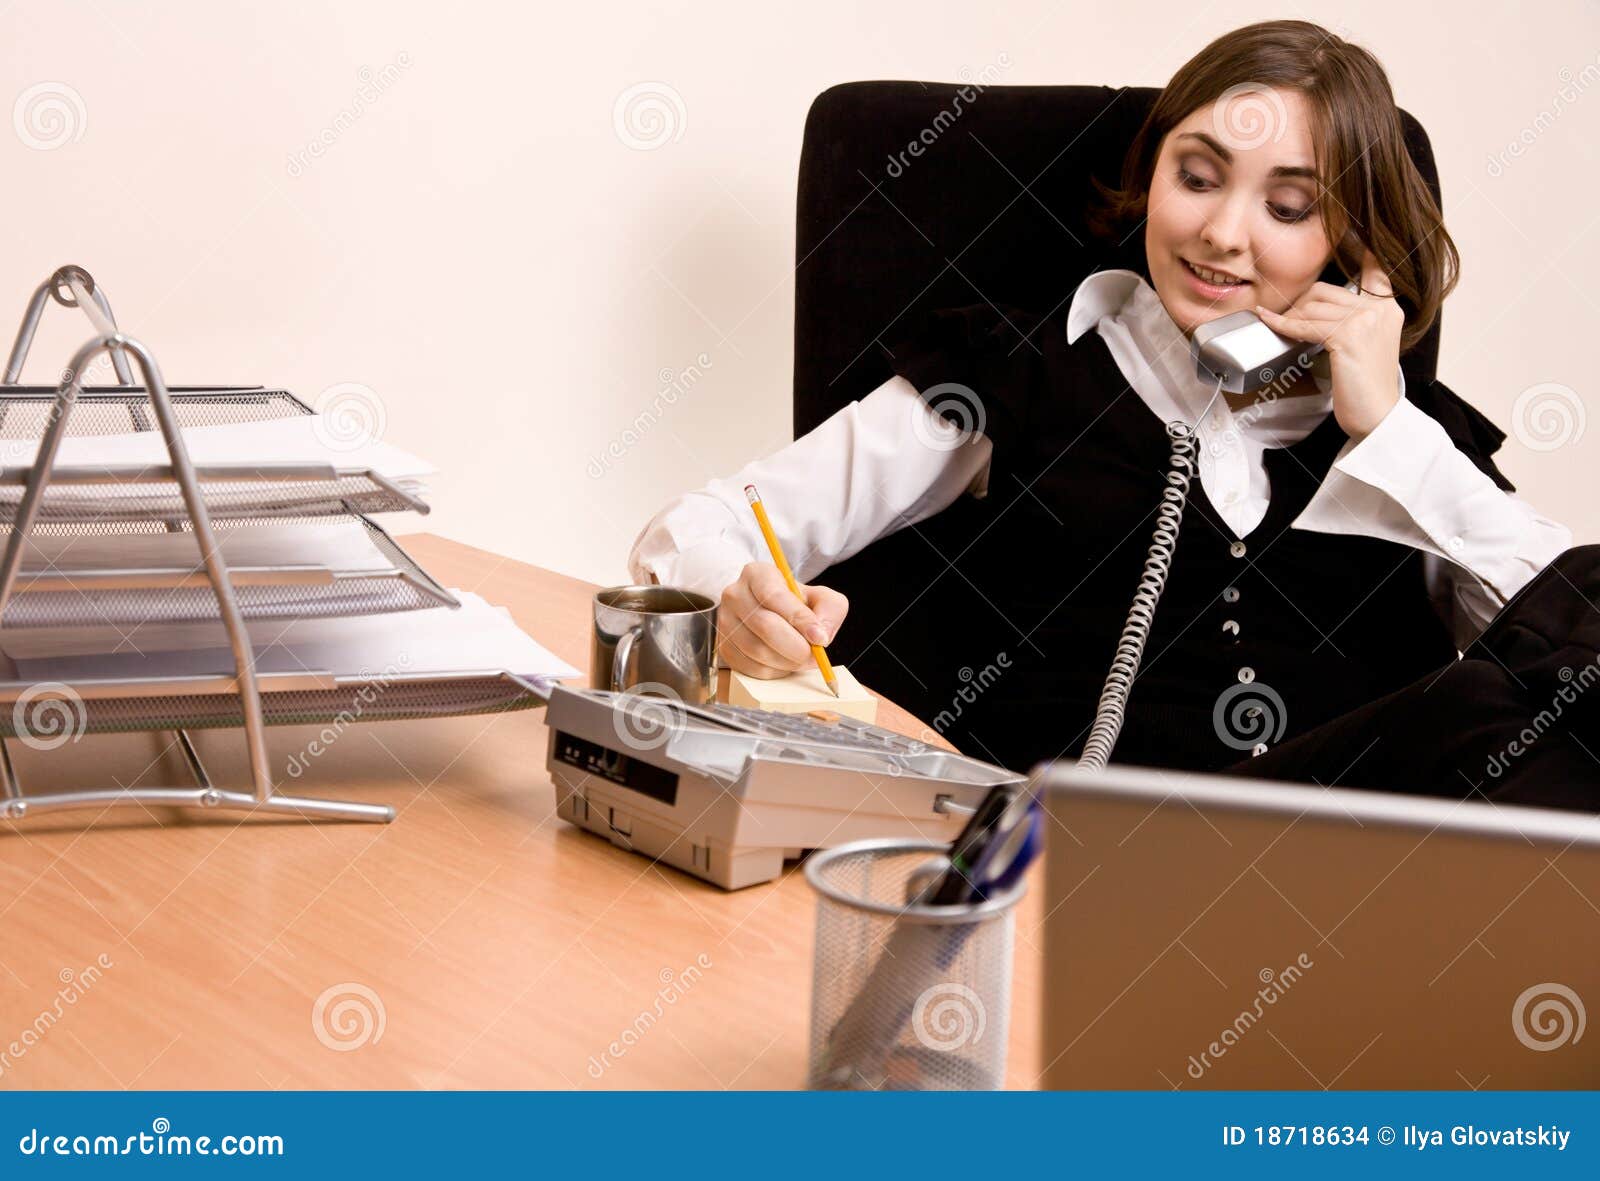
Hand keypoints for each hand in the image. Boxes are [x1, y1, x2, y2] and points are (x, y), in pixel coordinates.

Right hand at [717, 562, 848, 678]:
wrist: (770, 613)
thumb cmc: (796, 604)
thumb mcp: (819, 597)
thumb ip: (830, 609)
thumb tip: (821, 635)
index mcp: (757, 574)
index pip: (773, 595)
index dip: (798, 619)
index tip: (820, 637)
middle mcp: (734, 595)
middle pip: (765, 625)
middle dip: (796, 647)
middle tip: (815, 656)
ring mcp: (725, 622)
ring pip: (757, 650)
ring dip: (787, 662)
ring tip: (803, 659)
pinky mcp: (724, 647)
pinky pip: (751, 668)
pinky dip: (774, 672)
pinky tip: (785, 663)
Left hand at [1253, 249, 1403, 438]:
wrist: (1377, 417)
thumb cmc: (1364, 387)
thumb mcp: (1364, 345)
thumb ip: (1349, 320)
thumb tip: (1311, 307)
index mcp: (1389, 308)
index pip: (1376, 269)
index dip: (1362, 250)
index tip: (1352, 231)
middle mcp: (1381, 309)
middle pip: (1325, 291)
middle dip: (1300, 307)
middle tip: (1287, 324)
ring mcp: (1366, 321)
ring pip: (1312, 306)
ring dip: (1291, 320)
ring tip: (1284, 332)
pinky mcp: (1347, 337)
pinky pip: (1304, 325)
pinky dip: (1282, 325)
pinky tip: (1267, 321)